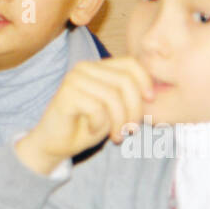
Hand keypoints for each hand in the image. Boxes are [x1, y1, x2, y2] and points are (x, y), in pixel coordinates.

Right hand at [15, 58, 153, 176]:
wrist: (55, 144)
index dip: (145, 82)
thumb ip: (130, 96)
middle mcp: (85, 68)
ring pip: (113, 97)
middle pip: (125, 81)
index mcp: (98, 67)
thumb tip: (154, 92)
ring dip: (119, 122)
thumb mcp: (116, 110)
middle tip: (130, 131)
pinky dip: (100, 125)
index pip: (131, 64)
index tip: (149, 103)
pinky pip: (97, 108)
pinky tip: (92, 130)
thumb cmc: (87, 126)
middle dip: (134, 110)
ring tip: (116, 135)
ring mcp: (74, 79)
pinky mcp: (66, 94)